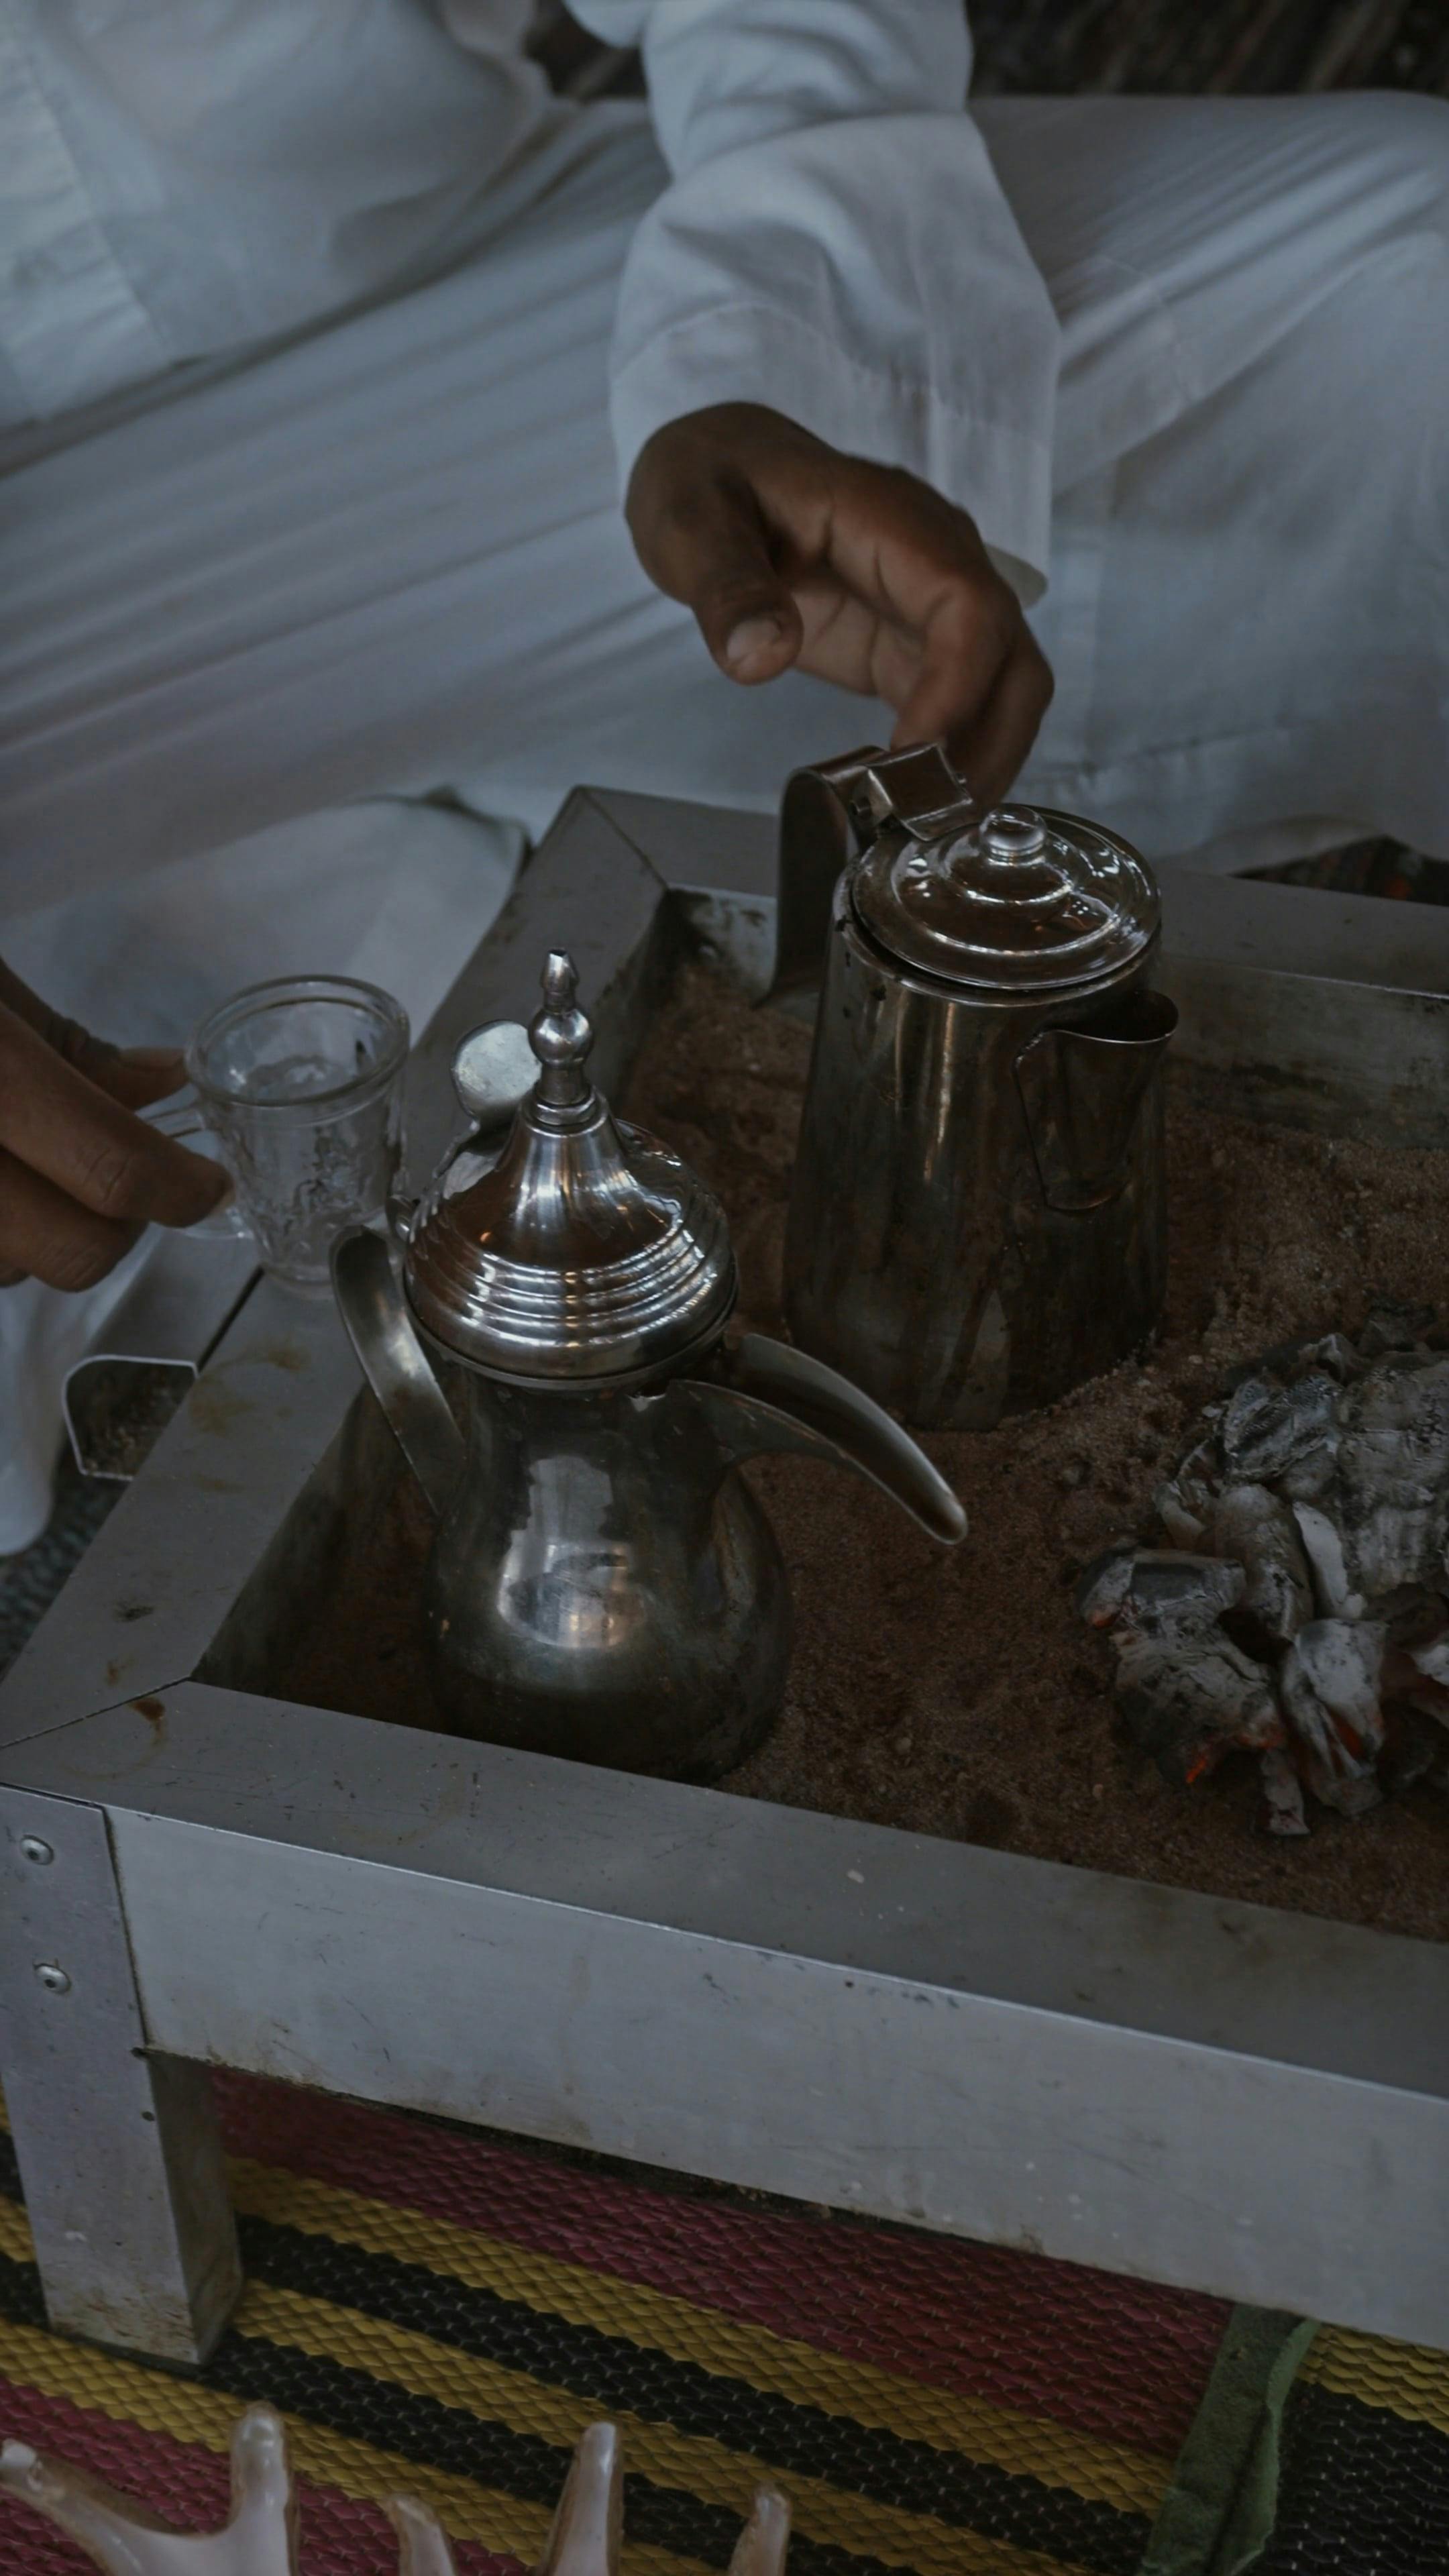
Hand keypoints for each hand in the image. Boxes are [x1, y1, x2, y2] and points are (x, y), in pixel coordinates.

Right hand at [0, 960, 228, 1290]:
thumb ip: (72, 1047)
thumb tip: (164, 1081)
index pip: (112, 1168)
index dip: (181, 1189)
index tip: (212, 1185)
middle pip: (77, 1251)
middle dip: (120, 1225)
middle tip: (127, 1182)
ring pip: (17, 1273)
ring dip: (45, 1238)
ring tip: (35, 1172)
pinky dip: (2, 1238)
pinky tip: (1, 1186)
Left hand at [626, 403, 1052, 806]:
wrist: (719, 467)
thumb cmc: (708, 481)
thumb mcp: (690, 522)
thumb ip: (726, 587)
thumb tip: (761, 655)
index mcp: (891, 521)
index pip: (968, 607)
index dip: (957, 690)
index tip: (911, 759)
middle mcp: (936, 560)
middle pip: (1013, 659)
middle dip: (988, 746)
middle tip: (926, 821)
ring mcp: (931, 605)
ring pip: (1003, 689)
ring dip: (979, 763)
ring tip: (921, 828)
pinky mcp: (911, 645)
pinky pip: (963, 705)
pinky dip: (951, 760)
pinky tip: (912, 807)